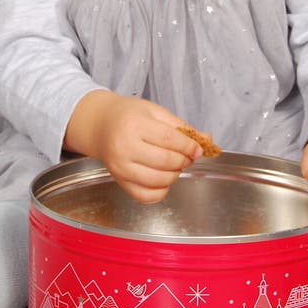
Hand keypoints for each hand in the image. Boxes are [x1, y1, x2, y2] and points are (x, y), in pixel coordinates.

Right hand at [64, 90, 204, 202]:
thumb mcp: (154, 112)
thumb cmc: (128, 116)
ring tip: (175, 165)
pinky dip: (161, 191)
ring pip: (158, 181)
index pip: (170, 140)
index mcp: (134, 125)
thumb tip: (207, 140)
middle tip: (187, 156)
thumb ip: (181, 126)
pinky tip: (163, 178)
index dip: (190, 146)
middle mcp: (124, 148)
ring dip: (175, 175)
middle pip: (166, 161)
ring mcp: (120, 167)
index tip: (198, 149)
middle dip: (184, 161)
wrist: (100, 125)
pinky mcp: (119, 181)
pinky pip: (146, 196)